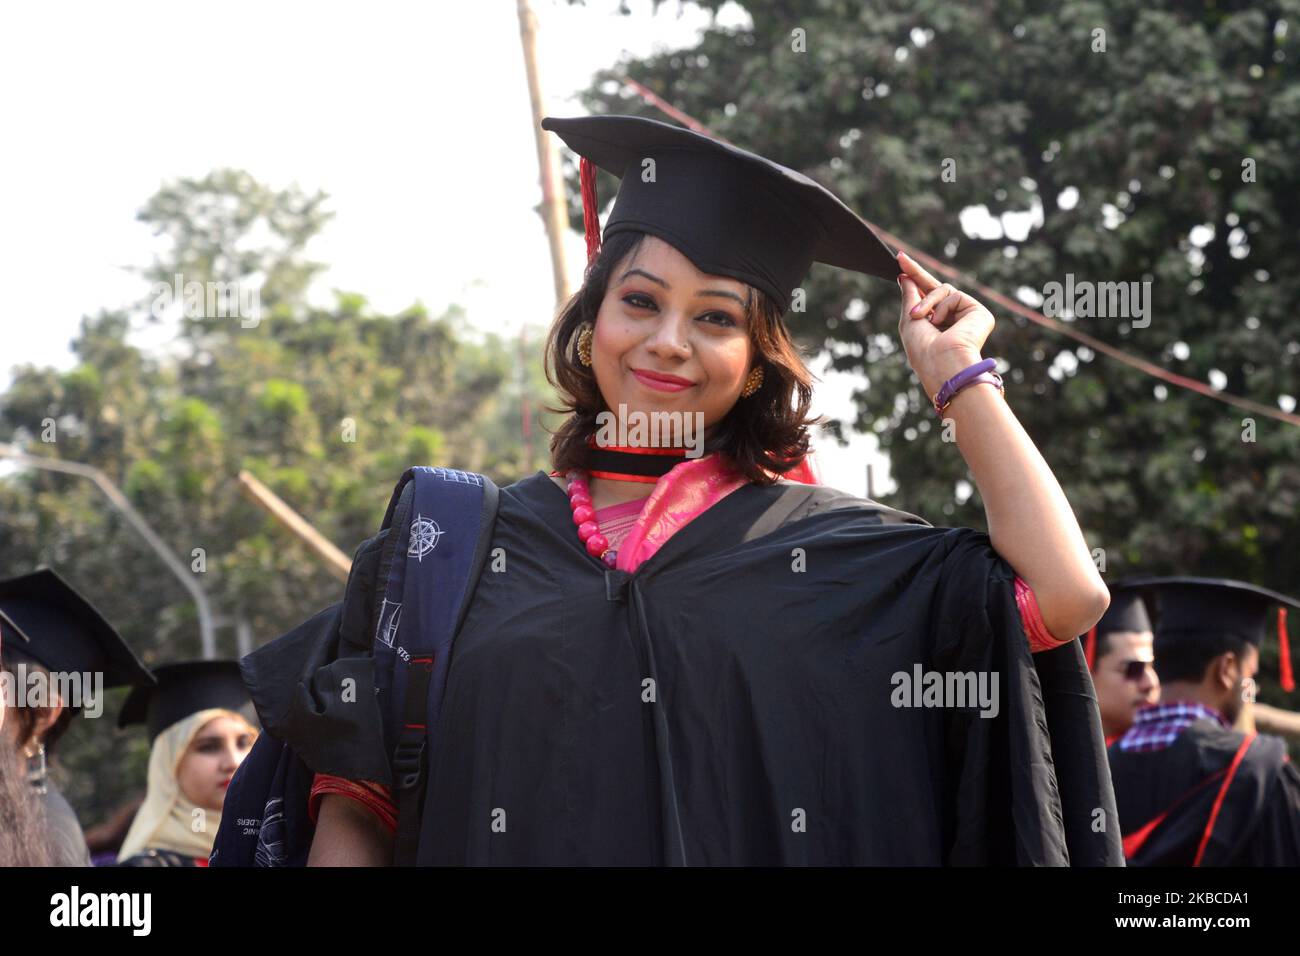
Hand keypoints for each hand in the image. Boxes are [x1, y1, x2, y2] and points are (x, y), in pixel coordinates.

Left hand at [896, 251, 994, 397]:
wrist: (942, 363)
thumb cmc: (923, 349)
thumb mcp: (910, 320)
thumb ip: (910, 296)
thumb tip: (905, 277)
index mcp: (936, 325)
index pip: (926, 297)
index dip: (914, 279)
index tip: (900, 262)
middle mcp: (953, 320)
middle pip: (935, 287)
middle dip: (916, 273)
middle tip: (900, 257)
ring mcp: (966, 316)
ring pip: (942, 289)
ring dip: (927, 301)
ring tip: (920, 318)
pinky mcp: (979, 313)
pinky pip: (954, 295)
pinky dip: (942, 306)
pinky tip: (941, 323)